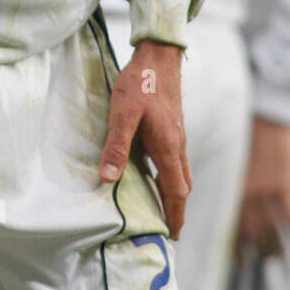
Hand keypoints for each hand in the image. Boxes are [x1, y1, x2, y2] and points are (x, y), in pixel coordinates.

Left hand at [98, 40, 190, 240]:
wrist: (159, 54)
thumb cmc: (140, 82)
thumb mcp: (122, 114)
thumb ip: (116, 146)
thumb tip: (107, 179)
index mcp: (168, 146)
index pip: (176, 190)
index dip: (174, 214)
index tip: (173, 235)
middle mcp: (177, 143)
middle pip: (182, 184)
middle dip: (176, 208)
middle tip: (169, 228)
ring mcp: (177, 133)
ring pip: (180, 170)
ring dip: (174, 191)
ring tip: (162, 205)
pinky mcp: (172, 124)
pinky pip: (174, 158)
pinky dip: (169, 173)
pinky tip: (153, 170)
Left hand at [236, 116, 289, 258]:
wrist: (269, 115)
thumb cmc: (251, 134)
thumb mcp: (239, 161)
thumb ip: (241, 185)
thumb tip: (241, 206)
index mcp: (235, 188)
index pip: (234, 225)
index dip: (237, 247)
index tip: (239, 261)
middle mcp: (249, 194)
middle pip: (253, 232)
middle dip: (258, 250)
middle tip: (262, 260)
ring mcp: (268, 191)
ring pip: (272, 229)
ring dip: (277, 246)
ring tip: (280, 256)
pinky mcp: (286, 184)